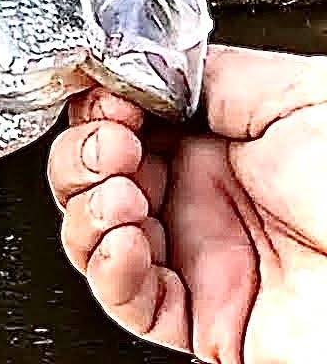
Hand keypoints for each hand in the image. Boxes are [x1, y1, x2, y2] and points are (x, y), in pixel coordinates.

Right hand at [50, 45, 326, 363]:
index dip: (100, 106)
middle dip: (85, 152)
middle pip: (96, 175)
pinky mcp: (202, 319)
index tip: (104, 97)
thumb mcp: (302, 95)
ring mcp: (200, 260)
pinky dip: (109, 266)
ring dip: (88, 207)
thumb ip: (214, 75)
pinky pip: (127, 298)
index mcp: (226, 143)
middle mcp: (204, 201)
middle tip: (111, 141)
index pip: (126, 120)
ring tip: (120, 190)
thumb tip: (142, 67)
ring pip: (96, 234)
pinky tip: (125, 238)